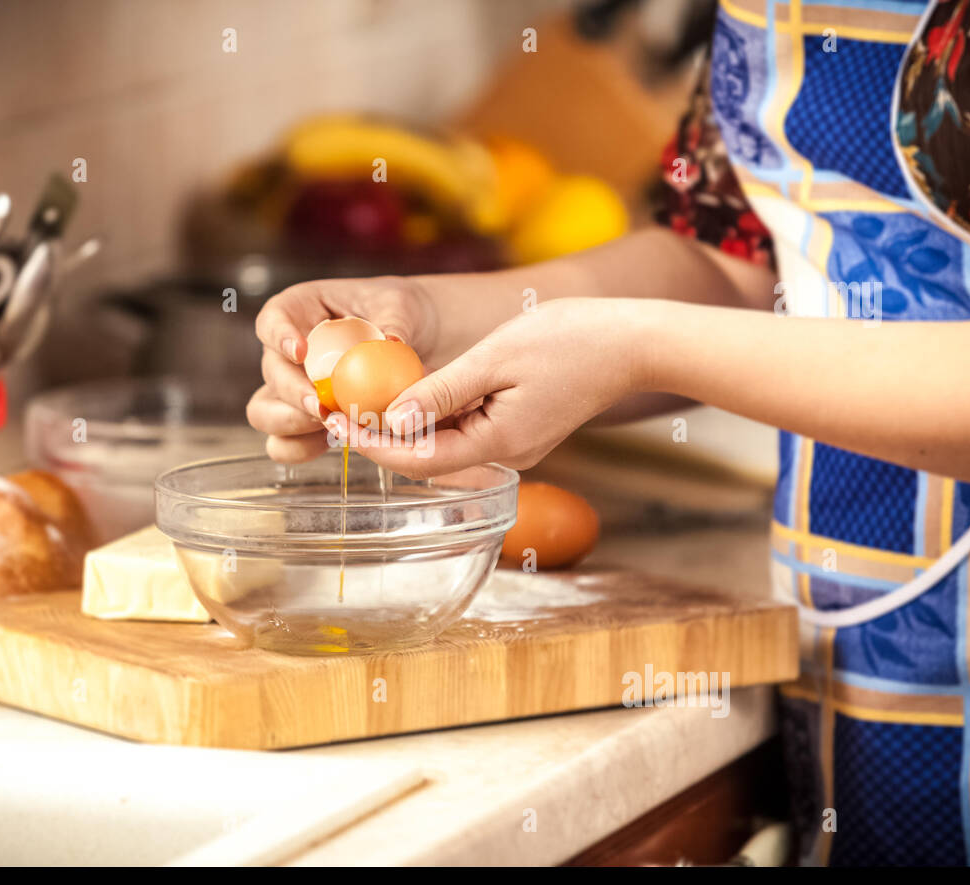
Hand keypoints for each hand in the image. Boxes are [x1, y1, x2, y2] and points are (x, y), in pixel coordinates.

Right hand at [247, 276, 438, 461]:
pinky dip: (302, 448)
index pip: (272, 320)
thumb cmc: (401, 312)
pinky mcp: (304, 422)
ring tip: (331, 425)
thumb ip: (394, 321)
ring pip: (263, 412)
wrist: (418, 343)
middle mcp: (287, 352)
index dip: (278, 336)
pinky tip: (333, 442)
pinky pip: (283, 443)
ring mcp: (292, 389)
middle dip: (292, 393)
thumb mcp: (402, 306)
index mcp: (300, 311)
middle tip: (323, 407)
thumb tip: (391, 340)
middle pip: (270, 372)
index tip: (299, 351)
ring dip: (292, 424)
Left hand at [326, 298, 644, 477]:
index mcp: (498, 443)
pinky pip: (466, 432)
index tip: (335, 424)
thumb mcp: (495, 358)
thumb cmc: (571, 340)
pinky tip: (410, 395)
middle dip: (380, 438)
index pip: (417, 459)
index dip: (371, 444)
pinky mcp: (520, 429)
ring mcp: (515, 445)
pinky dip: (434, 418)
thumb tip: (392, 417)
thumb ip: (441, 391)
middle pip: (427, 459)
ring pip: (444, 446)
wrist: (634, 342)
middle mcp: (506, 455)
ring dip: (405, 428)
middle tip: (337, 413)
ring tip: (361, 402)